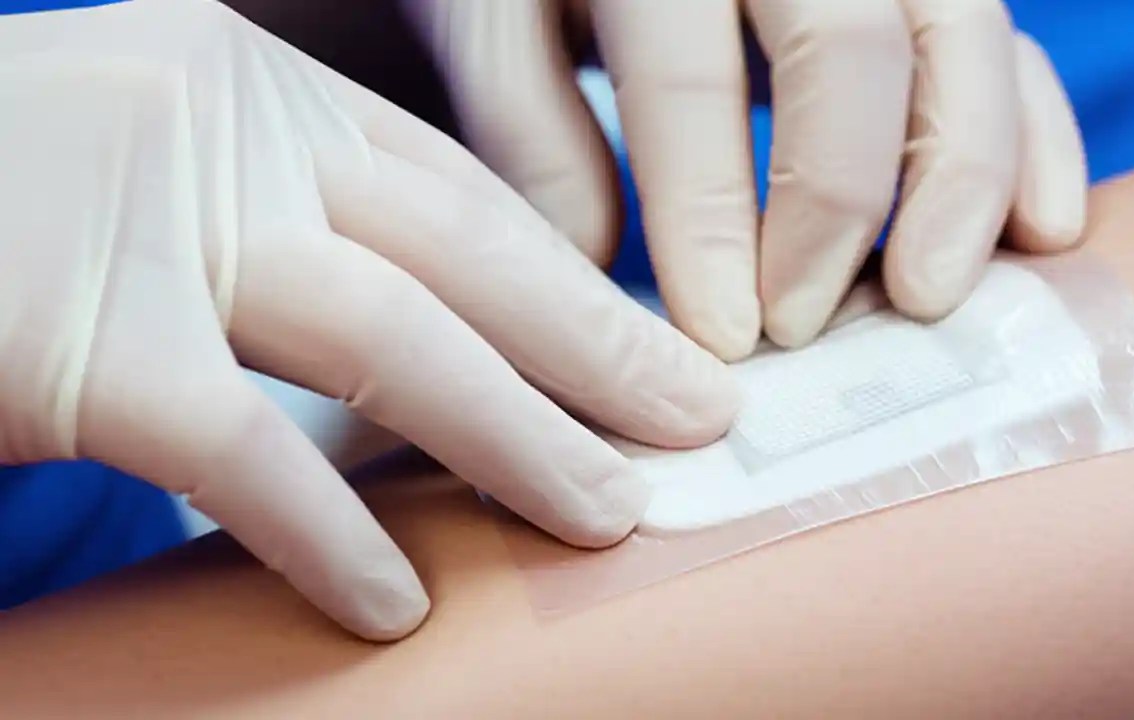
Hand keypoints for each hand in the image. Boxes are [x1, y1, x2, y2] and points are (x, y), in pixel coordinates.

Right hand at [0, 0, 736, 639]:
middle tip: (695, 423)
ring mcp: (152, 228)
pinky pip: (249, 457)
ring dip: (518, 442)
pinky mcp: (81, 347)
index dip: (572, 280)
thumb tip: (431, 358)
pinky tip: (398, 599)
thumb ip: (285, 240)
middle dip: (596, 350)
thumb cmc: (0, 215)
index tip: (655, 350)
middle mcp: (218, 131)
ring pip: (397, 344)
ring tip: (607, 516)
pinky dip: (331, 536)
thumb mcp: (162, 188)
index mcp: (252, 87)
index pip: (458, 194)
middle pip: (464, 257)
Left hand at [409, 0, 1087, 358]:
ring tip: (932, 298)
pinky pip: (1013, 40)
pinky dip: (1038, 134)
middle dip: (835, 204)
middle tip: (804, 331)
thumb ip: (530, 131)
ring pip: (961, 35)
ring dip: (962, 177)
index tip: (722, 342)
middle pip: (846, 48)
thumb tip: (594, 266)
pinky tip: (1047, 229)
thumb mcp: (492, 27)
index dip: (707, 216)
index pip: (688, 77)